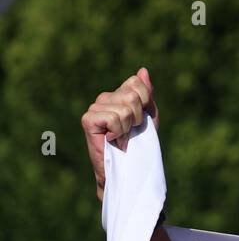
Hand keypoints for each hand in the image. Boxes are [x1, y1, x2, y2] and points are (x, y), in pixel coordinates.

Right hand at [80, 67, 157, 200]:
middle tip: (131, 131)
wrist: (127, 169)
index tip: (141, 120)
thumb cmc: (137, 146)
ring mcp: (94, 108)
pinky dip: (118, 132)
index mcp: (118, 95)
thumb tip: (143, 70)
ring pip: (125, 109)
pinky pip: (113, 118)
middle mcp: (104, 98)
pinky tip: (113, 139)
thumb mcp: (148, 119)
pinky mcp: (88, 120)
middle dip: (138, 117)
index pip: (137, 83)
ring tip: (122, 137)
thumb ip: (147, 96)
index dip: (146, 103)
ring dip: (129, 128)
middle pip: (132, 95)